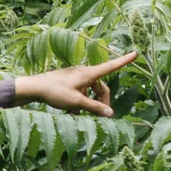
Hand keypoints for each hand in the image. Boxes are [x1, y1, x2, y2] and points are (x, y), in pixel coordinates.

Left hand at [12, 50, 136, 117]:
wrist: (34, 88)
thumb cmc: (55, 92)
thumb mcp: (76, 102)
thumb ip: (94, 108)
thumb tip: (110, 113)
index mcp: (88, 73)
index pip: (110, 66)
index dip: (124, 61)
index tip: (136, 53)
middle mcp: (84, 73)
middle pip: (101, 88)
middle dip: (101, 102)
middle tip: (99, 116)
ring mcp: (76, 78)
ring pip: (90, 93)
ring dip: (87, 105)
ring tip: (76, 114)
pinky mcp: (70, 83)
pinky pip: (81, 93)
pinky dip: (79, 103)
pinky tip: (70, 112)